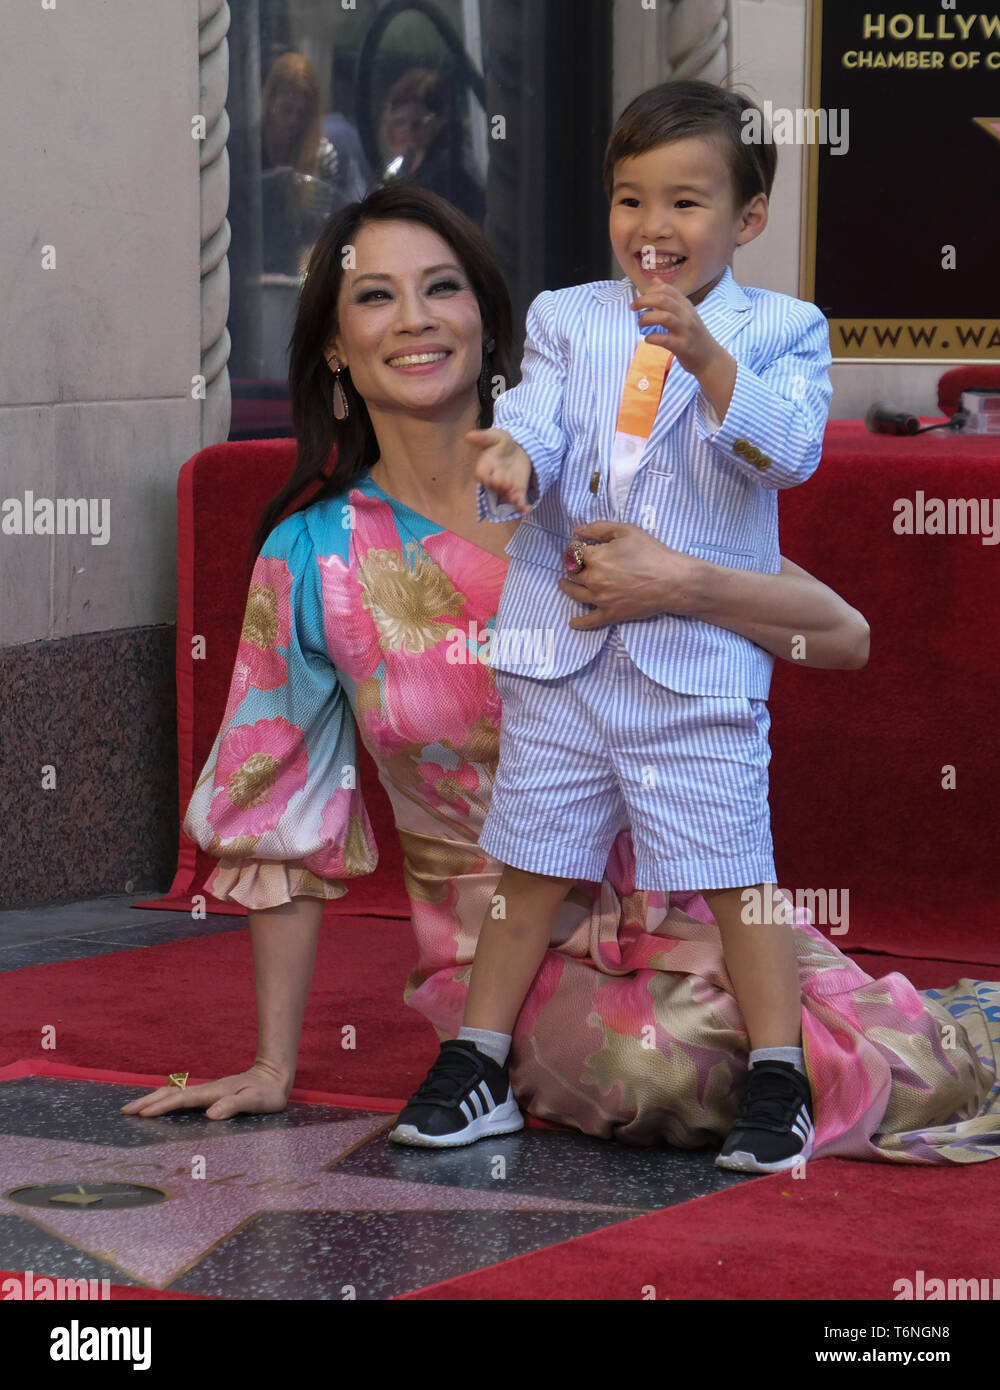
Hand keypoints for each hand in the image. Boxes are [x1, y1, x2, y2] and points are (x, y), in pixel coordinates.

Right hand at [119, 1062, 291, 1119]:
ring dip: (153, 1099)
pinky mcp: (210, 1095)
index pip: (183, 1100)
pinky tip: (159, 1105)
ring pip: (174, 1093)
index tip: (142, 1114)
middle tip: (124, 1110)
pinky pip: (182, 1097)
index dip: (162, 1107)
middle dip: (148, 1101)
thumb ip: (235, 1105)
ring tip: (133, 1108)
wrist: (274, 1076)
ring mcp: (207, 1091)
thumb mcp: (256, 1101)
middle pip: (172, 1093)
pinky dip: (165, 1100)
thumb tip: (210, 1114)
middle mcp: (207, 1090)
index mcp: (214, 1093)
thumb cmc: (267, 1093)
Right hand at [467, 428, 532, 515]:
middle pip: (495, 485)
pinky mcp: (518, 490)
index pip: (482, 474)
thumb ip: (483, 438)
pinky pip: (518, 501)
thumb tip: (469, 435)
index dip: (484, 477)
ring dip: (512, 498)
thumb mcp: (494, 437)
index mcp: (485, 467)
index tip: (486, 479)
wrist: (518, 448)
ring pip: (507, 495)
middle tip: (506, 484)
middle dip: (500, 486)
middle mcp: (493, 480)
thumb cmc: (502, 443)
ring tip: (517, 500)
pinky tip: (526, 509)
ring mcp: (506, 487)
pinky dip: (522, 506)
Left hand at [558, 520, 703, 627]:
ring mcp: (600, 599)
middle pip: (572, 572)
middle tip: (574, 562)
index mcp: (595, 558)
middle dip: (570, 564)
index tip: (577, 544)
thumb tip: (577, 530)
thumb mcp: (626, 531)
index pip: (573, 551)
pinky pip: (590, 621)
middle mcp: (593, 579)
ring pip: (575, 593)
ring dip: (567, 587)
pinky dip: (580, 622)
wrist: (672, 581)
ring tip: (564, 583)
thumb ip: (599, 529)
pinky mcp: (611, 614)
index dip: (573, 545)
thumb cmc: (651, 552)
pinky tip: (573, 623)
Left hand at [631, 284, 738, 420]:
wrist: (710, 358)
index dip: (650, 291)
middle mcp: (686, 315)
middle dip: (644, 301)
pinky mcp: (682, 346)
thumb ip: (670, 298)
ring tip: (640, 324)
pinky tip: (647, 339)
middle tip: (633, 307)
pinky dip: (652, 338)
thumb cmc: (693, 335)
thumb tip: (654, 281)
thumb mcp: (685, 313)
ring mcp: (685, 331)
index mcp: (686, 306)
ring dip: (647, 318)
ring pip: (664, 317)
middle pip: (663, 300)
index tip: (640, 298)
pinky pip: (665, 339)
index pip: (667, 290)